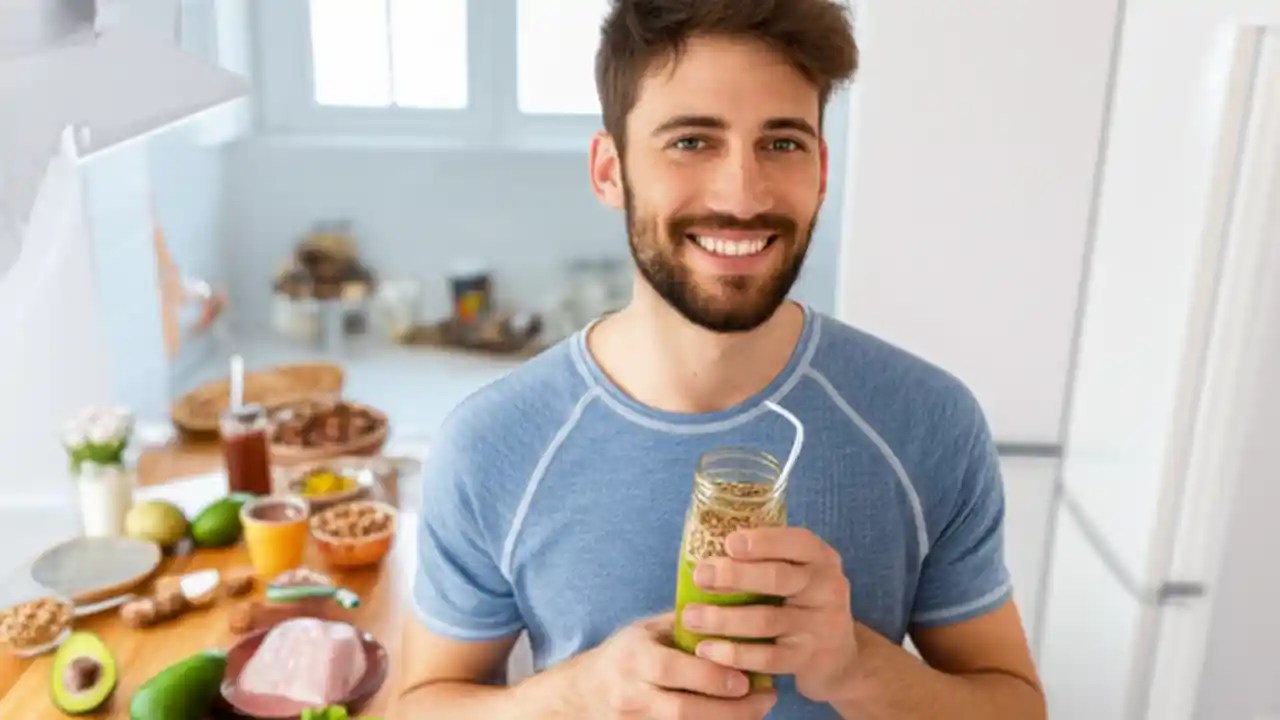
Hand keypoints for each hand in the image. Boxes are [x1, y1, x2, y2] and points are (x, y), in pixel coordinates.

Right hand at [567, 611, 777, 718]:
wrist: (584, 694)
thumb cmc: (624, 654)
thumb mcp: (646, 631)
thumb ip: (684, 624)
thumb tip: (733, 607)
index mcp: (632, 657)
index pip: (671, 670)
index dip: (710, 677)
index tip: (745, 678)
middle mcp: (631, 693)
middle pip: (682, 710)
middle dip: (729, 708)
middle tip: (766, 698)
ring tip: (760, 709)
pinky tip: (738, 717)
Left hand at [679, 528, 857, 703]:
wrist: (840, 656)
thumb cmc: (801, 603)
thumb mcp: (797, 574)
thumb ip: (765, 560)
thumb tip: (705, 549)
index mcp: (821, 559)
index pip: (797, 542)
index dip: (763, 541)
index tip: (728, 543)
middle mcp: (827, 588)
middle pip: (777, 578)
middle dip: (734, 576)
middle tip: (700, 576)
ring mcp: (821, 626)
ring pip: (766, 620)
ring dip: (723, 618)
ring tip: (690, 617)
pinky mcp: (809, 658)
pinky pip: (767, 657)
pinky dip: (734, 654)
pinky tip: (707, 650)